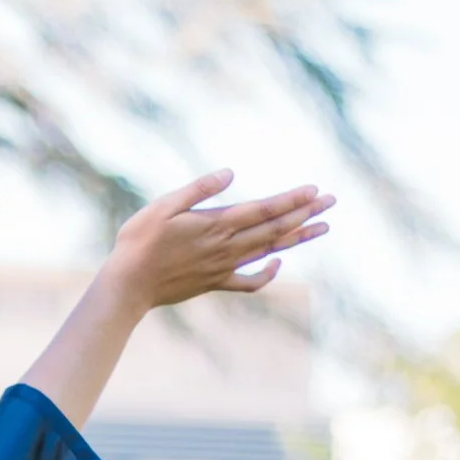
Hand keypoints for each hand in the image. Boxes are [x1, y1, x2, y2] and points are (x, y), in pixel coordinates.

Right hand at [93, 170, 333, 312]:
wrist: (127, 285)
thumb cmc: (139, 241)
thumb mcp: (162, 207)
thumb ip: (197, 190)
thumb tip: (229, 174)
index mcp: (215, 225)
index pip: (262, 209)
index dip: (290, 200)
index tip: (315, 190)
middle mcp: (226, 246)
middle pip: (274, 228)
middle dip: (305, 213)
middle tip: (331, 202)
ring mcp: (223, 266)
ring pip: (269, 250)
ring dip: (298, 237)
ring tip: (323, 227)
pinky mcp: (215, 282)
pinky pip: (249, 281)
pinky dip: (267, 273)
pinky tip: (278, 262)